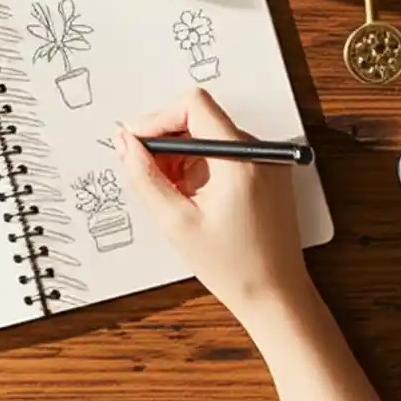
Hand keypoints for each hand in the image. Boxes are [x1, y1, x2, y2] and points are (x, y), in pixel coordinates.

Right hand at [114, 88, 308, 320]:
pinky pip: (224, 154)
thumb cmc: (234, 267)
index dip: (157, 118)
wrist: (275, 295)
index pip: (193, 105)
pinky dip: (199, 167)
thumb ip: (144, 177)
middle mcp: (259, 152)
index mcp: (240, 159)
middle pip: (200, 119)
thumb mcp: (176, 223)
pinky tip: (190, 199)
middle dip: (166, 142)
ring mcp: (266, 161)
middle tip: (145, 173)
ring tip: (170, 195)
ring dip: (181, 157)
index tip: (136, 141)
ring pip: (209, 136)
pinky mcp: (266, 173)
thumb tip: (125, 144)